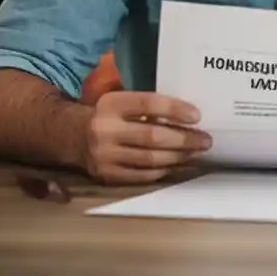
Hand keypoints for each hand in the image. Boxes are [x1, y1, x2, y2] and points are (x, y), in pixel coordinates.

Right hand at [81, 91, 211, 183]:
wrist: (70, 135)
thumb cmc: (107, 115)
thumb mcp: (120, 101)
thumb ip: (146, 105)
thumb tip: (187, 116)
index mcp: (111, 104)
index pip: (148, 103)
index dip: (174, 109)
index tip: (197, 116)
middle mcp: (105, 129)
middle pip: (153, 136)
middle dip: (184, 139)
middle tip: (206, 140)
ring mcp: (104, 155)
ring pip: (150, 158)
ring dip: (178, 156)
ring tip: (196, 152)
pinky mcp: (106, 175)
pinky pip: (142, 175)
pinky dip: (163, 170)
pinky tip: (176, 164)